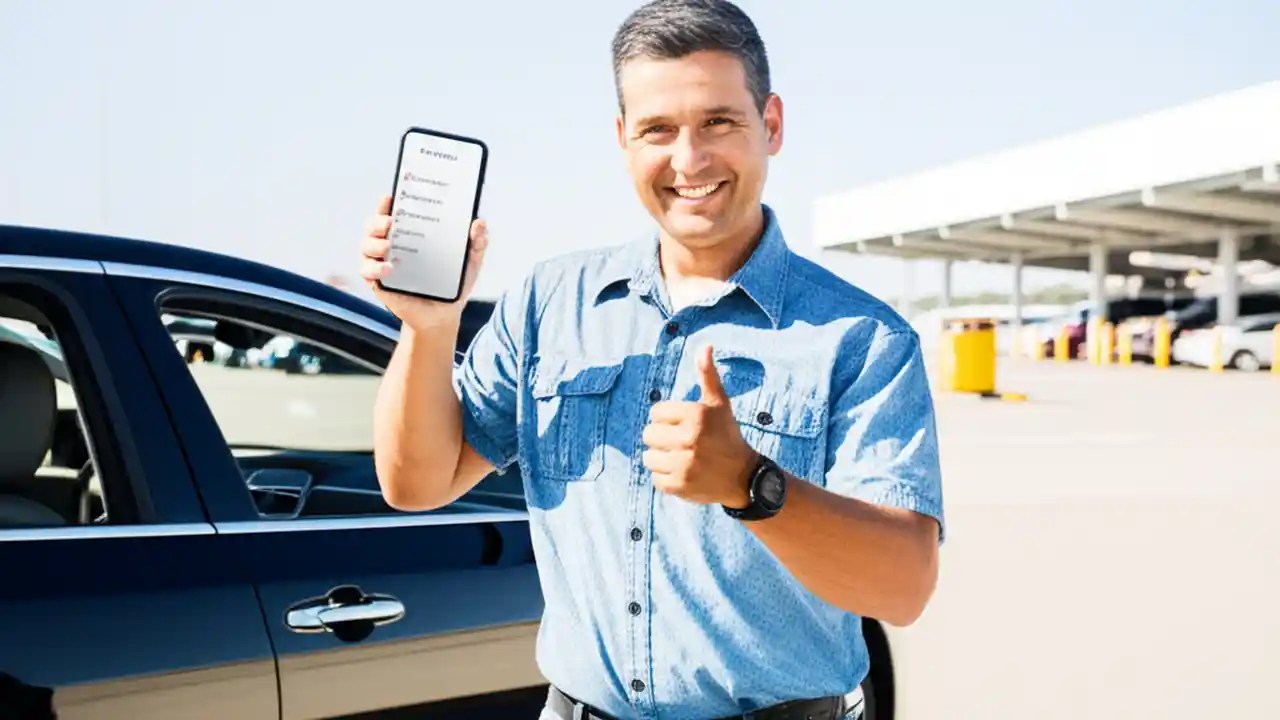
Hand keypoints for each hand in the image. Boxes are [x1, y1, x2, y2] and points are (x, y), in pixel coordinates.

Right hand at [359, 194, 488, 331]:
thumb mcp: (469, 262)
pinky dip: (374, 268)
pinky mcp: (378, 283)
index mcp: (410, 233)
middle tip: (391, 223)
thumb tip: (480, 222)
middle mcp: (391, 244)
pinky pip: (367, 271)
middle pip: (373, 226)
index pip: (393, 212)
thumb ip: (477, 242)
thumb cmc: (453, 283)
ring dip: (374, 243)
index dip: (387, 203)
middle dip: (377, 220)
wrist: (443, 316)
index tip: (390, 197)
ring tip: (389, 247)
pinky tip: (389, 269)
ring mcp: (381, 263)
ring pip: (366, 246)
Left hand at [642, 344, 758, 507]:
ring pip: (648, 457)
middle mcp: (689, 439)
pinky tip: (683, 472)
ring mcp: (684, 465)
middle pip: (648, 434)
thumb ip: (708, 375)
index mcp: (696, 415)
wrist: (744, 476)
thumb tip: (705, 346)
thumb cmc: (727, 434)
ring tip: (681, 458)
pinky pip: (655, 478)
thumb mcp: (719, 403)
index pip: (655, 412)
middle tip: (681, 442)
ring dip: (661, 458)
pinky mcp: (679, 486)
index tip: (684, 425)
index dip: (667, 419)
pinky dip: (665, 477)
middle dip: (661, 438)